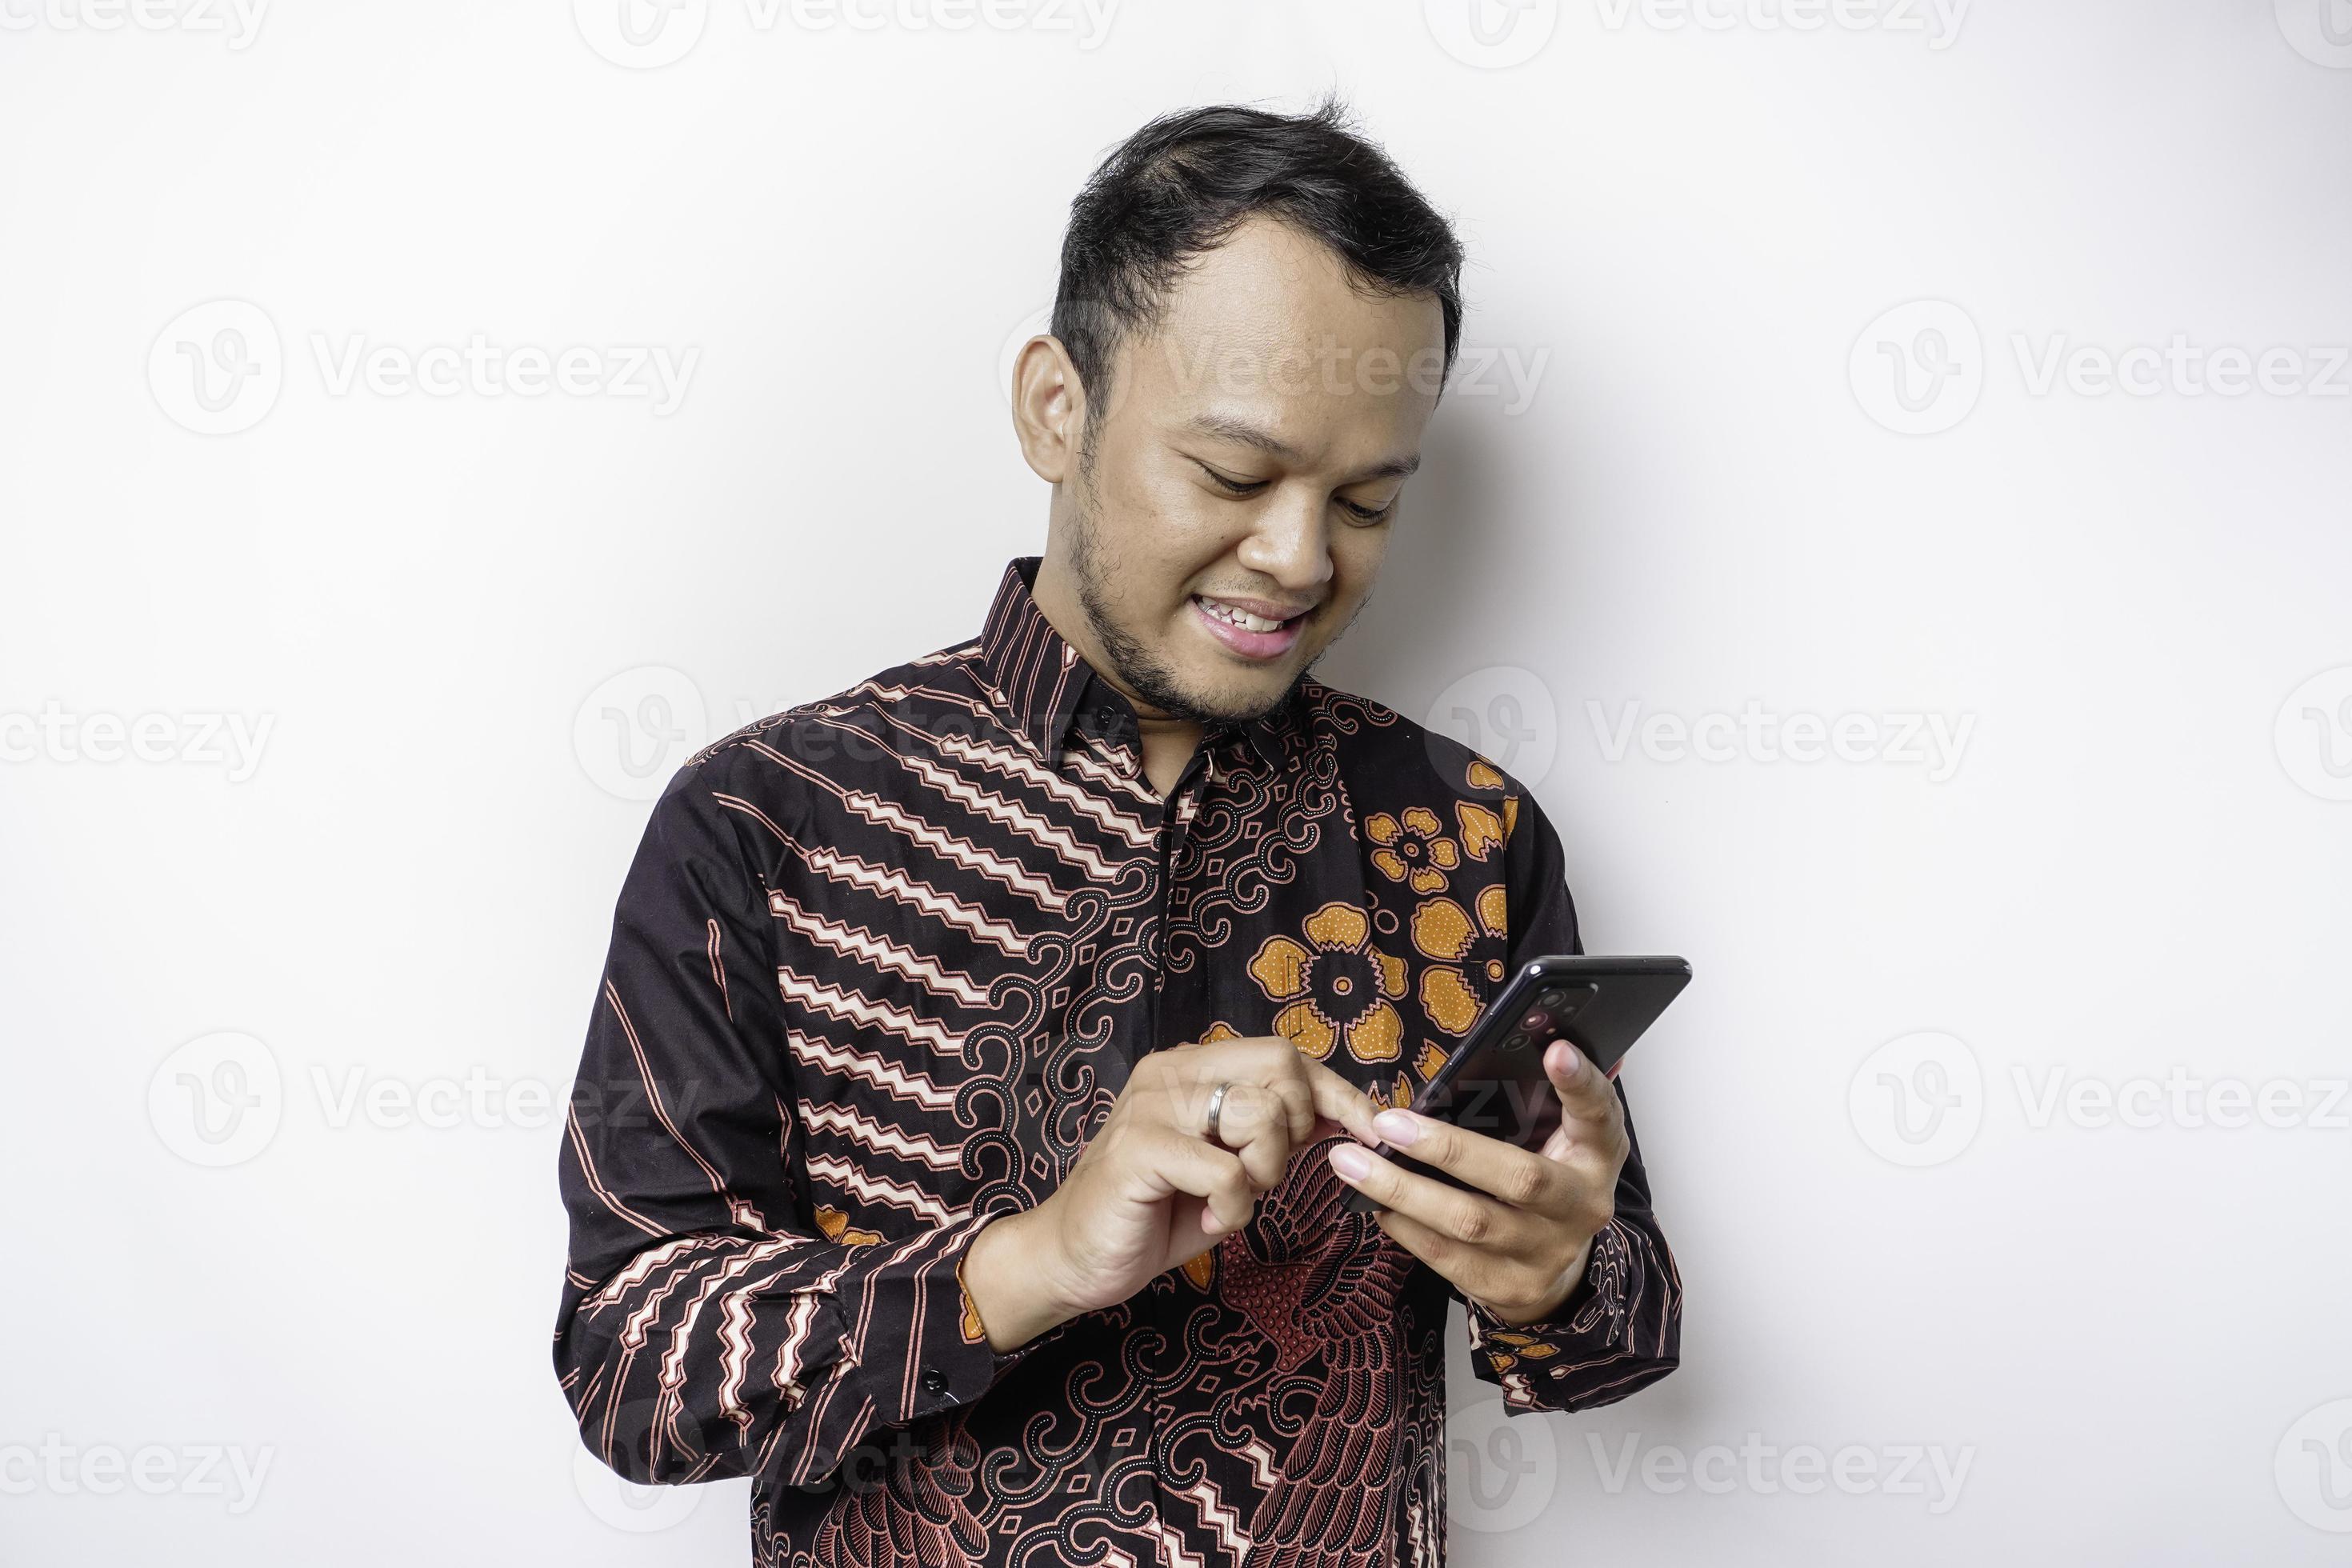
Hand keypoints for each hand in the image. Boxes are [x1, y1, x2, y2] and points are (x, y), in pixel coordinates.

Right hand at [964, 1036, 1380, 1349]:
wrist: (1072, 1257)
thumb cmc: (1153, 1213)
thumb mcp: (1230, 1169)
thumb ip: (1274, 1136)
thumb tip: (1346, 1116)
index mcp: (1193, 1068)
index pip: (1286, 1056)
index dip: (1339, 1093)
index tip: (1373, 1130)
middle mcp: (1172, 1072)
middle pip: (1282, 1069)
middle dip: (1294, 1134)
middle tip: (1260, 1178)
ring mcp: (1151, 1105)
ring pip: (1260, 1117)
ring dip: (1262, 1176)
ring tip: (1226, 1203)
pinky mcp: (1139, 1148)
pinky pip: (1227, 1175)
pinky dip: (1231, 1211)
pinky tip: (1202, 1222)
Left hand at [1326, 1038, 1627, 1325]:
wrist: (1557, 1271)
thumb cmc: (1544, 1180)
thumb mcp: (1554, 1138)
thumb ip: (1536, 1100)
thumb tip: (1525, 1043)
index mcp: (1596, 1156)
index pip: (1599, 1115)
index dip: (1581, 1084)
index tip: (1555, 1050)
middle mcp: (1581, 1206)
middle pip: (1518, 1178)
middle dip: (1447, 1148)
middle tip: (1387, 1123)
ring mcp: (1547, 1253)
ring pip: (1470, 1222)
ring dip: (1402, 1189)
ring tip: (1351, 1162)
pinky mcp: (1511, 1288)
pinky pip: (1448, 1258)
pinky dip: (1405, 1226)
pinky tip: (1374, 1202)